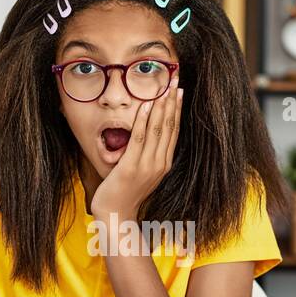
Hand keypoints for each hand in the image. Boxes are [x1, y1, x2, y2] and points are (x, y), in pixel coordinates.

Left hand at [91, 74, 182, 219]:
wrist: (117, 216)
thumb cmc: (125, 194)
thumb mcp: (142, 173)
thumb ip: (147, 156)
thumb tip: (146, 137)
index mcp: (163, 164)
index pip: (173, 131)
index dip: (176, 110)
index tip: (179, 92)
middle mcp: (159, 163)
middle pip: (169, 127)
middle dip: (172, 102)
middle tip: (176, 81)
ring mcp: (146, 166)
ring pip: (157, 130)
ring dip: (161, 106)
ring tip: (165, 87)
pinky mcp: (131, 167)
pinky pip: (139, 139)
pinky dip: (143, 121)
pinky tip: (145, 106)